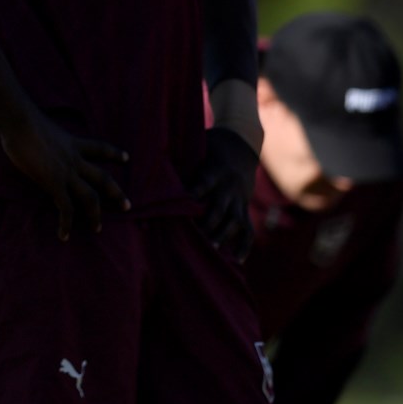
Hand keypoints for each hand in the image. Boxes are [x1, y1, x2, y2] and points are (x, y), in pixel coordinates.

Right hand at [0, 111, 129, 240]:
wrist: (20, 121)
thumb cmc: (23, 119)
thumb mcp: (41, 126)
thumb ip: (44, 134)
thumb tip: (32, 135)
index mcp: (73, 143)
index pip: (99, 148)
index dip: (114, 153)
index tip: (126, 158)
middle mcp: (74, 159)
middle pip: (103, 177)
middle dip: (116, 193)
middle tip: (127, 206)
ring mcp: (66, 172)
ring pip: (90, 197)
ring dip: (95, 214)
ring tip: (97, 227)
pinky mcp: (54, 182)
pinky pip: (66, 208)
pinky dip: (66, 223)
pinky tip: (64, 235)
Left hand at [192, 126, 258, 259]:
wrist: (241, 143)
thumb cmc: (210, 145)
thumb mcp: (198, 147)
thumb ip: (183, 161)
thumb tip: (153, 164)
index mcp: (214, 172)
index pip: (203, 185)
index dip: (193, 196)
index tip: (179, 207)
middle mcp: (228, 187)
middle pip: (219, 208)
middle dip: (207, 223)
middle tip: (193, 237)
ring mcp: (238, 199)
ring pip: (235, 221)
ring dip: (223, 235)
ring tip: (212, 250)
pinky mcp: (244, 206)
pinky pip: (248, 228)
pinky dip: (244, 245)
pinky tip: (237, 260)